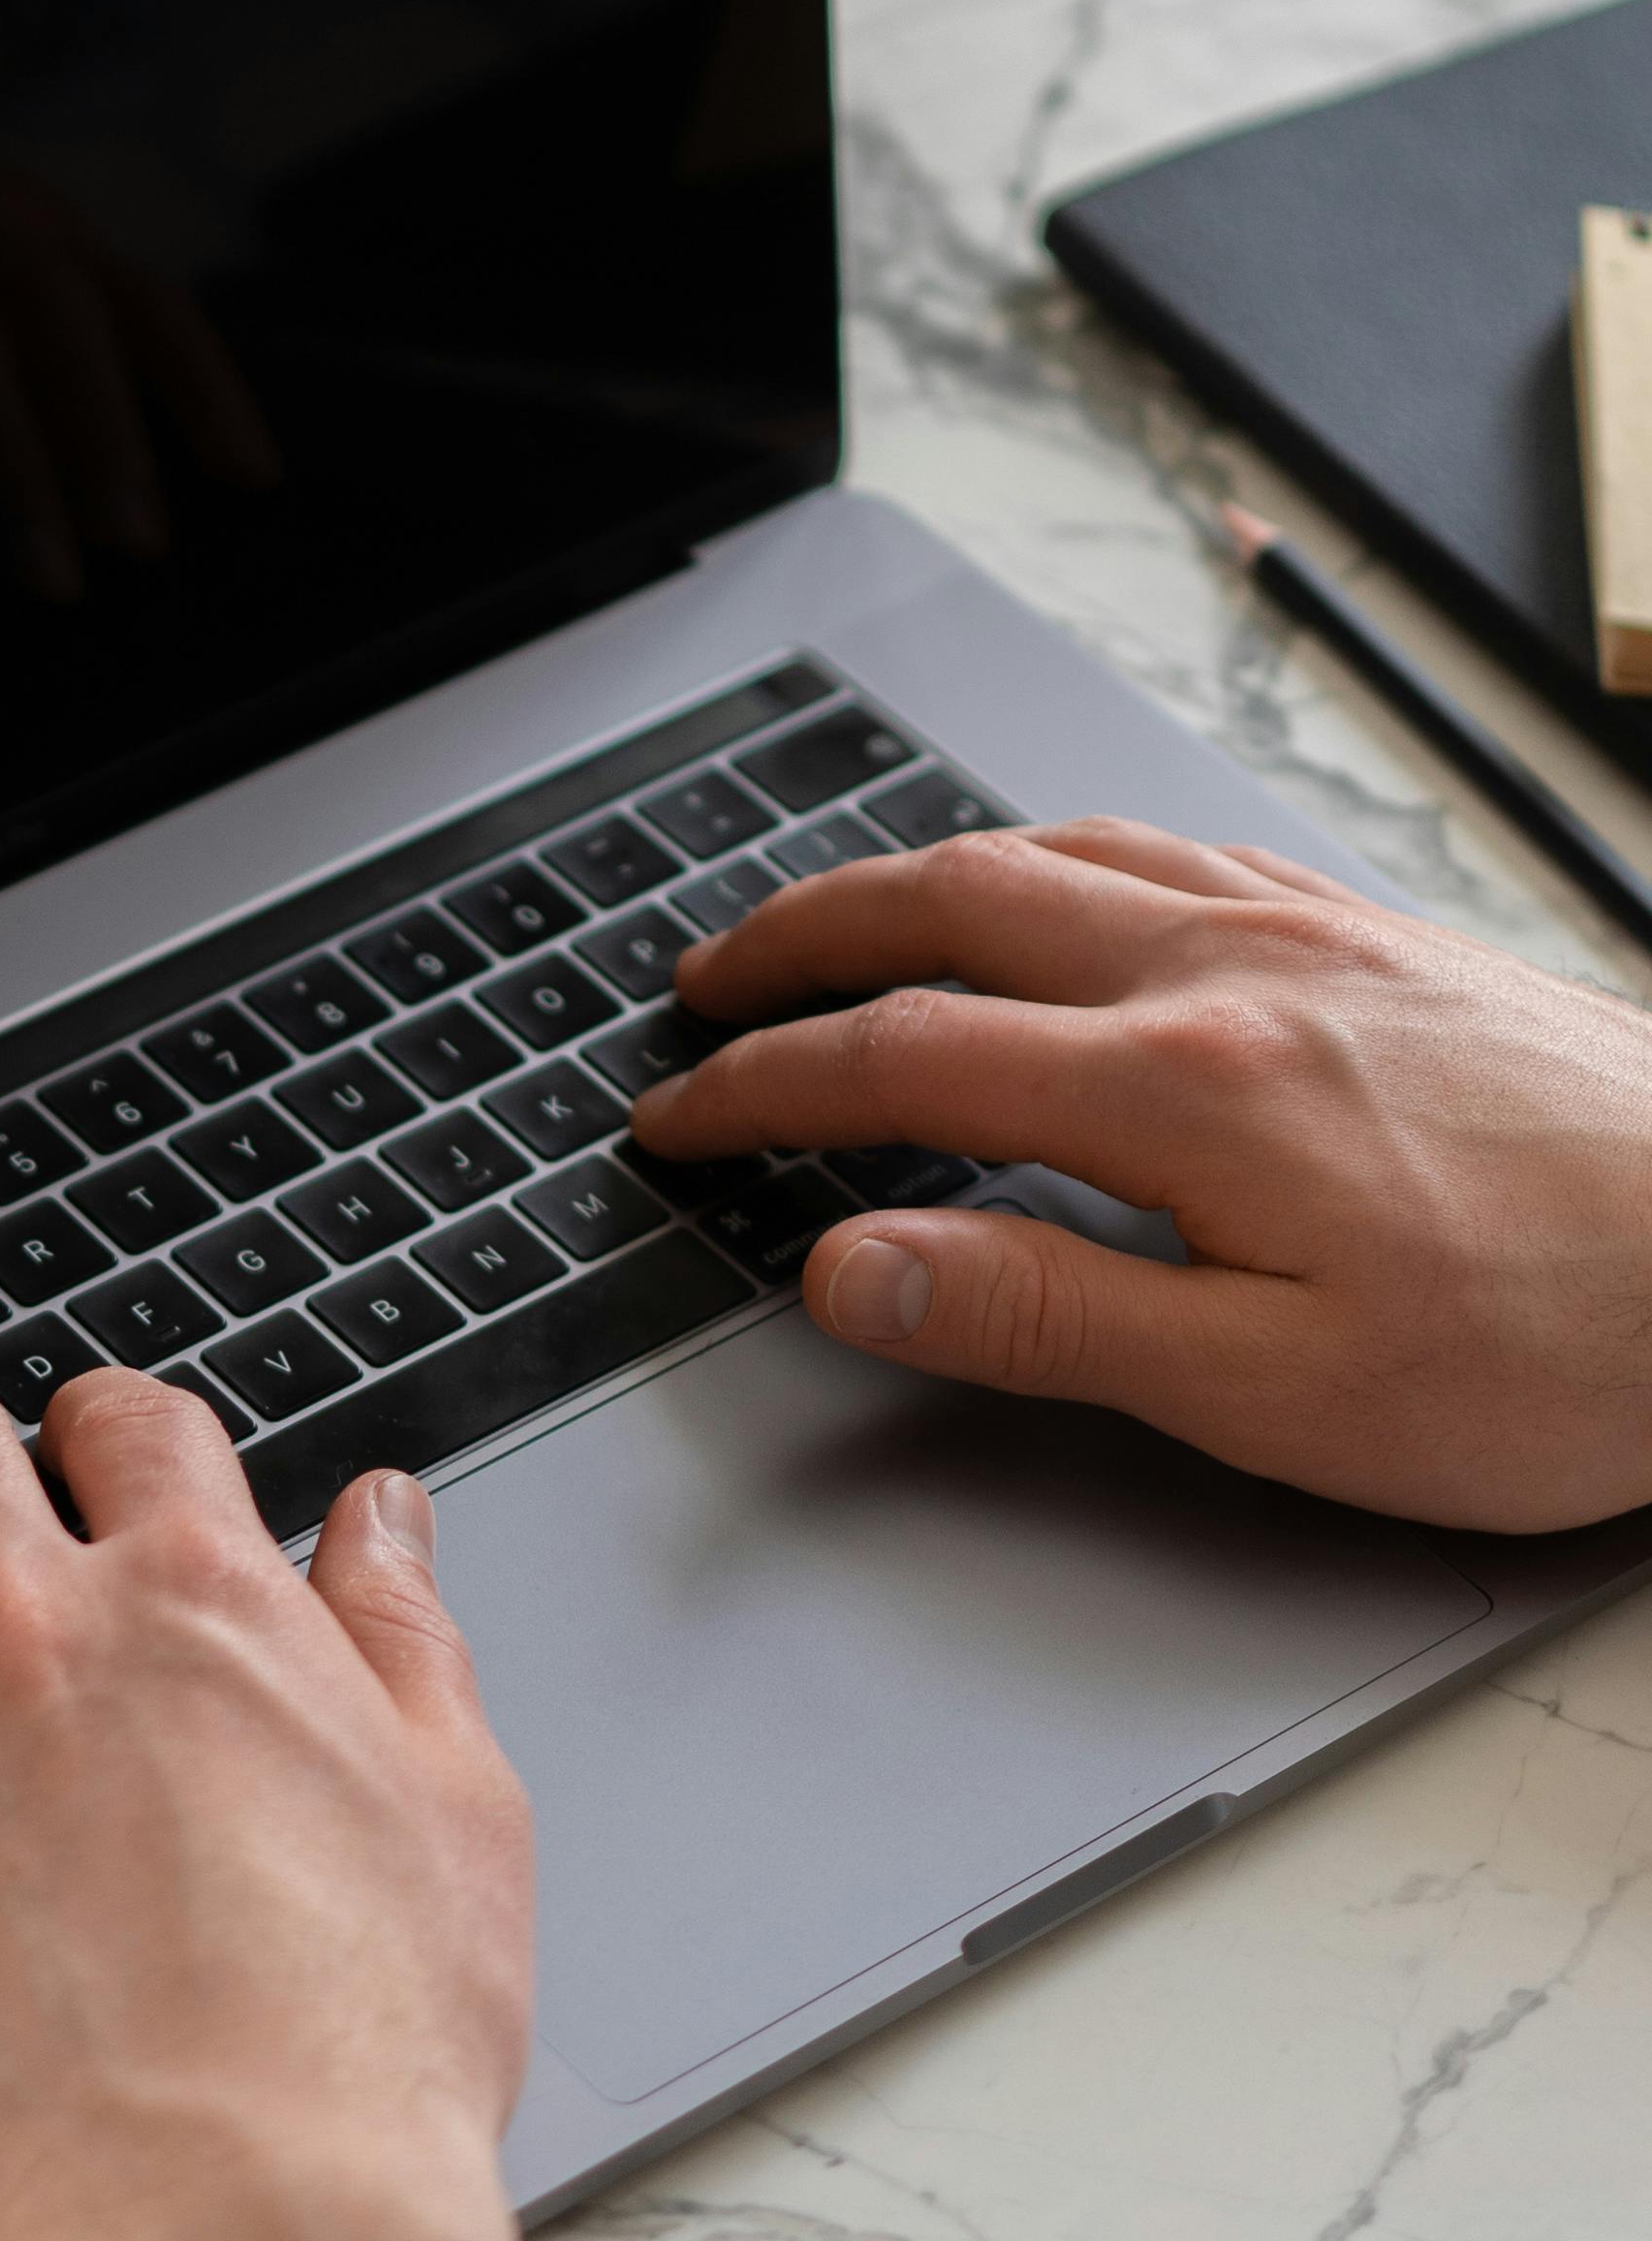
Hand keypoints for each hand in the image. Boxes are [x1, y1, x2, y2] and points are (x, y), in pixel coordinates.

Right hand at [632, 819, 1651, 1529]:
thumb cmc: (1568, 1343)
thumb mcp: (1285, 1392)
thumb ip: (1049, 1316)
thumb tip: (855, 1266)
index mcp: (1184, 1087)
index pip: (901, 1061)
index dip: (762, 1091)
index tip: (677, 1120)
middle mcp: (1231, 969)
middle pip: (952, 908)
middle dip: (801, 939)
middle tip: (705, 982)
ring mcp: (1311, 930)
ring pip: (1057, 854)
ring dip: (916, 877)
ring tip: (843, 920)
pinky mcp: (1381, 933)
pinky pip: (1168, 848)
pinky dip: (1058, 853)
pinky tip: (1063, 886)